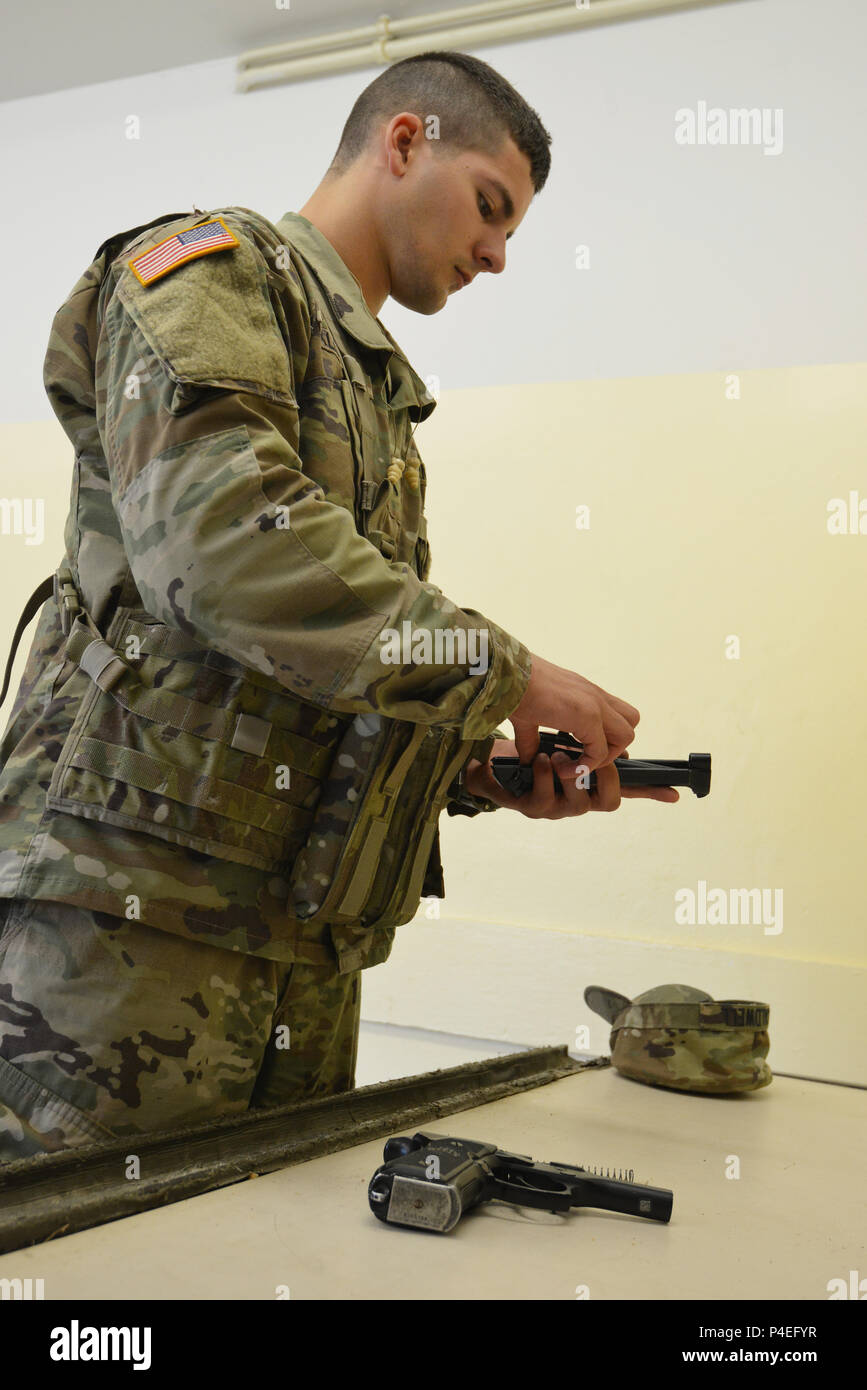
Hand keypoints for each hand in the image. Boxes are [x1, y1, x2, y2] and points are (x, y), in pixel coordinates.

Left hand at [463, 739, 678, 818]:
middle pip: (612, 800)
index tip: (675, 793)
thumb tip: (621, 731)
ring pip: (581, 805)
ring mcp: (556, 806)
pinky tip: (536, 761)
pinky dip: (545, 775)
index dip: (651, 792)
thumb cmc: (526, 747)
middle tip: (593, 756)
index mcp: (591, 780)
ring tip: (555, 754)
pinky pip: (546, 798)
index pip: (628, 788)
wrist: (486, 761)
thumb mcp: (561, 729)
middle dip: (607, 774)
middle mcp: (578, 797)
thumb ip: (588, 735)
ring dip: (573, 774)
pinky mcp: (531, 808)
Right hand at [509, 651, 641, 772]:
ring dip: (604, 755)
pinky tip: (562, 766)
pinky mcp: (587, 715)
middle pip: (630, 722)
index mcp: (584, 693)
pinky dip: (584, 765)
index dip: (604, 738)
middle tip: (583, 756)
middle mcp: (594, 696)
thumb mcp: (528, 717)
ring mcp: (594, 704)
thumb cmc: (513, 689)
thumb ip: (531, 739)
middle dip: (612, 746)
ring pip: (627, 735)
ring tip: (576, 761)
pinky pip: (600, 751)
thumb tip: (526, 760)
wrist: (505, 675)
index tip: (578, 753)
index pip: (615, 715)